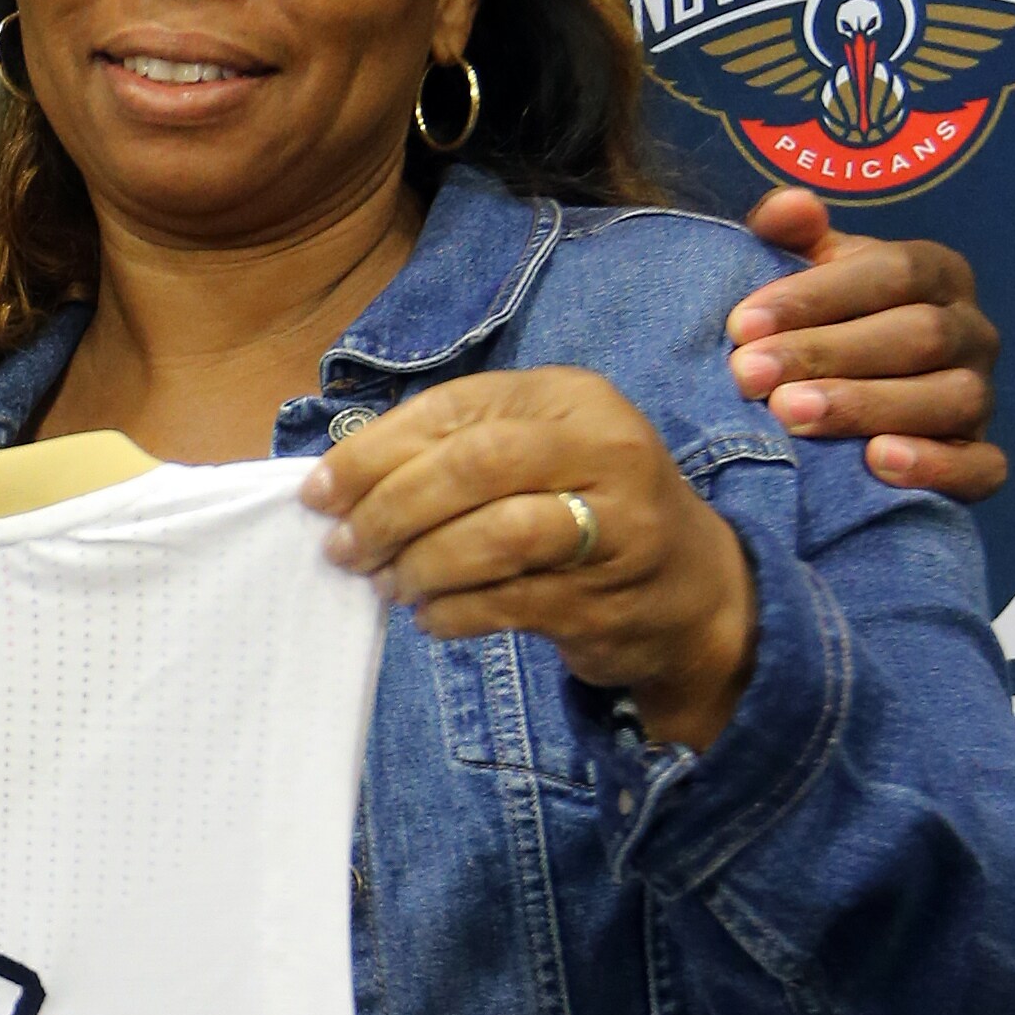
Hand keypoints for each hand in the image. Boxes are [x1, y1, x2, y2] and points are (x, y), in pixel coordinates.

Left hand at [302, 368, 754, 750]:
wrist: (694, 590)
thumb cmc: (586, 509)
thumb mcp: (533, 454)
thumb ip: (450, 451)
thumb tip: (337, 481)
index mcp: (569, 397)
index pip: (453, 410)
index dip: (373, 452)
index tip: (320, 494)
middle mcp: (602, 448)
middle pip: (473, 466)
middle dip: (390, 509)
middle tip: (346, 549)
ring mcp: (617, 524)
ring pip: (494, 535)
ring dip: (421, 565)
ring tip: (389, 585)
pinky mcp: (610, 595)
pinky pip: (509, 602)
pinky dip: (452, 612)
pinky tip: (431, 617)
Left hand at [728, 190, 1003, 499]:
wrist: (848, 399)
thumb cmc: (821, 324)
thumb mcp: (806, 273)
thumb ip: (792, 235)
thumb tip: (791, 206)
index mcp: (935, 272)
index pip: (890, 272)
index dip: (817, 295)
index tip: (741, 324)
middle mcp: (970, 330)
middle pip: (918, 335)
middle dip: (826, 354)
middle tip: (748, 376)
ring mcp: (981, 395)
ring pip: (949, 398)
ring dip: (866, 406)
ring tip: (791, 415)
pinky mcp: (984, 458)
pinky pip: (981, 466)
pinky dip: (935, 465)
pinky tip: (876, 462)